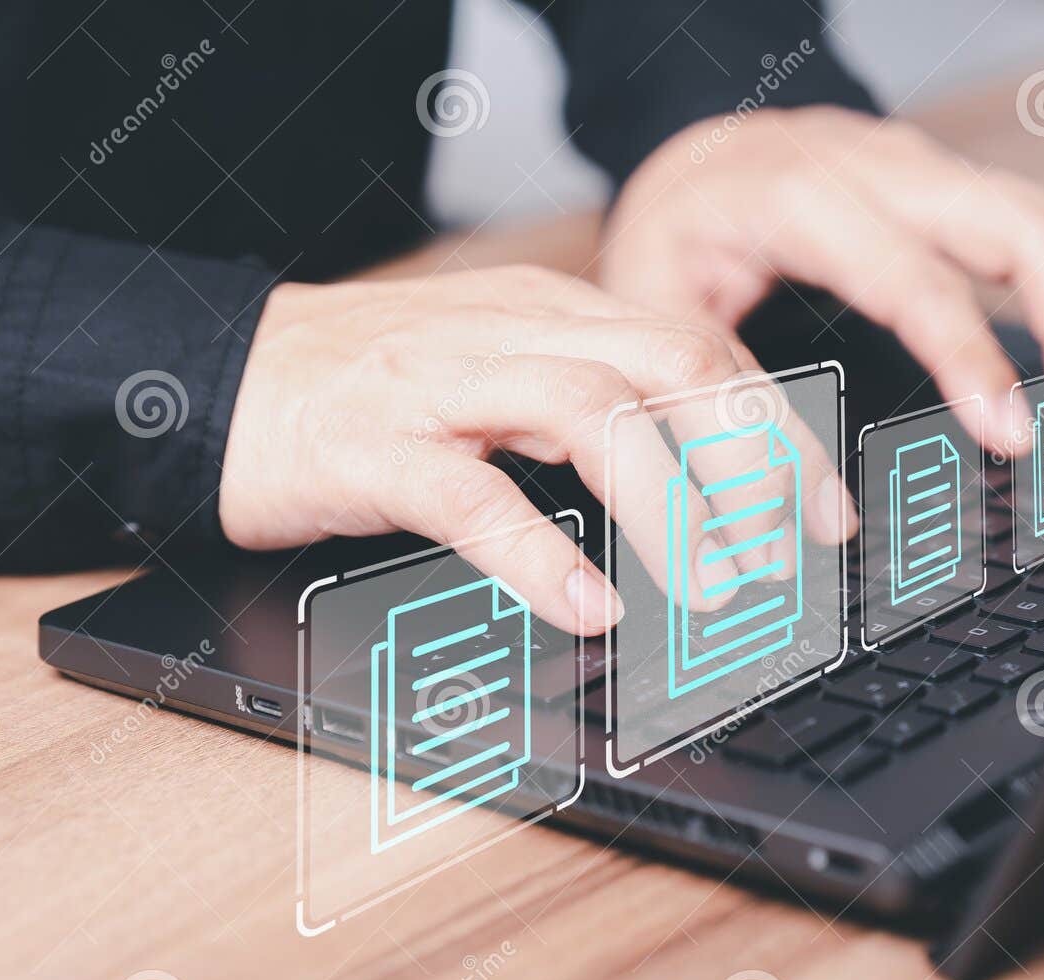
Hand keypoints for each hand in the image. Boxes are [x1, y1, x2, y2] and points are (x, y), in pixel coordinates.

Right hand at [219, 267, 849, 634]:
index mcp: (550, 311)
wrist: (219, 377)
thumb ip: (586, 409)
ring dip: (670, 507)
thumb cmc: (368, 394)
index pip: (697, 349)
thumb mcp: (497, 380)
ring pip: (590, 414)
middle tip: (787, 559)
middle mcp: (509, 329)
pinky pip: (470, 493)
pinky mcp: (371, 444)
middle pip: (670, 365)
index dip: (776, 434)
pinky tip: (585, 606)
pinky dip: (538, 552)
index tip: (824, 515)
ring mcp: (440, 382)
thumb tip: (698, 488)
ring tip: (714, 591)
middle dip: (750, 465)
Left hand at [598, 107, 1043, 449]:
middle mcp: (878, 165)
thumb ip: (721, 394)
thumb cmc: (670, 239)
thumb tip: (799, 506)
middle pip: (1013, 222)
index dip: (968, 356)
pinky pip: (1037, 231)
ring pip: (1043, 221)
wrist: (692, 158)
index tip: (1010, 437)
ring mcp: (926, 170)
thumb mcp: (656, 310)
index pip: (907, 273)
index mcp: (795, 194)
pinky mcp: (952, 189)